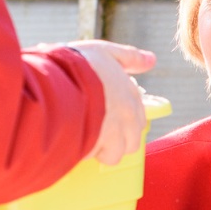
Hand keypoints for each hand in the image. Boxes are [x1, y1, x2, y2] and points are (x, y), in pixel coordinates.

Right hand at [68, 41, 155, 165]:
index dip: (122, 121)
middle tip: (94, 130)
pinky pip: (100, 157)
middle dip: (116, 140)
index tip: (105, 117)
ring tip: (83, 137)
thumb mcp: (104, 51)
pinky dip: (89, 154)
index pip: (138, 117)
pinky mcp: (102, 145)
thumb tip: (152, 60)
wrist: (58, 80)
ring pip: (117, 152)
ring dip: (102, 150)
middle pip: (132, 139)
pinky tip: (76, 142)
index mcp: (130, 92)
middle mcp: (129, 113)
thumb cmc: (77, 64)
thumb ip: (129, 57)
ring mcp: (117, 130)